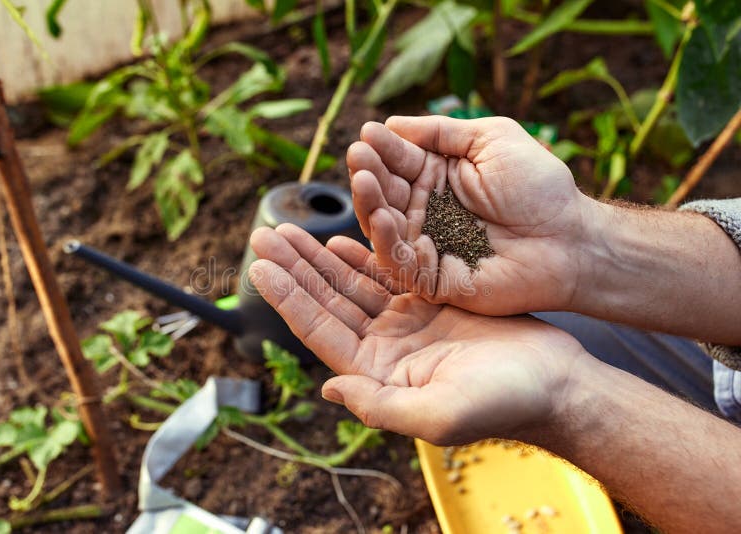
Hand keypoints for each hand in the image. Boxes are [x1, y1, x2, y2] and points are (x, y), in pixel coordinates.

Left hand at [248, 224, 586, 444]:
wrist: (555, 383)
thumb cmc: (504, 403)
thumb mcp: (438, 414)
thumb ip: (379, 405)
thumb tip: (326, 388)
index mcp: (378, 374)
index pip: (320, 331)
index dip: (288, 298)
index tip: (258, 266)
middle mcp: (385, 349)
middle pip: (327, 301)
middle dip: (294, 268)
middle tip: (264, 234)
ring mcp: (406, 325)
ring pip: (351, 284)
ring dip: (319, 257)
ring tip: (289, 229)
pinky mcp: (431, 304)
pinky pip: (387, 274)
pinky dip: (363, 255)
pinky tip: (339, 240)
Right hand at [347, 115, 595, 314]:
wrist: (570, 239)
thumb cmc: (539, 187)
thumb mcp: (492, 140)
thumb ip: (443, 132)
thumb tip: (391, 123)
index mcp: (437, 176)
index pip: (399, 160)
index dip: (382, 148)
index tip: (368, 134)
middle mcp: (425, 210)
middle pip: (384, 192)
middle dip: (369, 173)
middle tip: (359, 156)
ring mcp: (426, 244)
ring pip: (382, 226)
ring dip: (369, 203)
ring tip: (364, 180)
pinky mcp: (430, 278)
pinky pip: (399, 262)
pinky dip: (386, 242)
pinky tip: (382, 218)